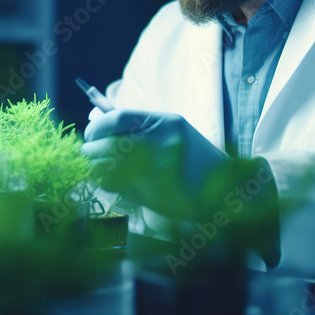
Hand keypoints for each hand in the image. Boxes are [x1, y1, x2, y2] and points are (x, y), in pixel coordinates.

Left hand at [82, 109, 228, 218]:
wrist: (226, 188)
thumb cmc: (190, 157)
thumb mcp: (168, 132)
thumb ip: (136, 128)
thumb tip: (95, 126)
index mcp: (165, 123)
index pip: (116, 119)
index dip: (97, 127)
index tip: (90, 135)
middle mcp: (162, 144)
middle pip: (109, 145)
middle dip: (92, 151)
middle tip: (88, 154)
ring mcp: (159, 171)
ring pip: (109, 169)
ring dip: (97, 170)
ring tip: (98, 169)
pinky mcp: (156, 196)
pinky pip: (119, 189)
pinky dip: (110, 186)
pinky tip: (113, 183)